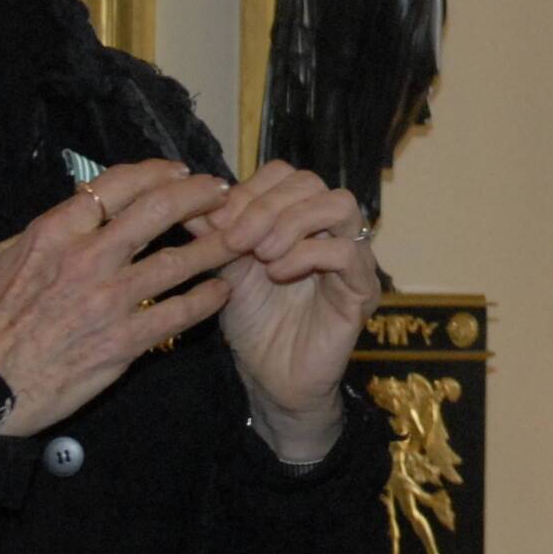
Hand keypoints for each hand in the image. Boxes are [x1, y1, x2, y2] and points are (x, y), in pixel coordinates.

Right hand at [0, 159, 235, 431]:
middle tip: (222, 192)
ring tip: (241, 237)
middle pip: (158, 210)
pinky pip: (179, 313)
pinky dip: (206, 299)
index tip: (176, 172)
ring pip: (180, 260)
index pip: (115, 185)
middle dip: (197, 195)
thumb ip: (29, 237)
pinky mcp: (125, 341)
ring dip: (216, 245)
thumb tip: (59, 218)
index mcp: (53, 233)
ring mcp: (110, 299)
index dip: (154, 173)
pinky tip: (221, 292)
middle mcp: (88, 258)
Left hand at [205, 162, 383, 457]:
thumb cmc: (255, 323)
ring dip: (291, 222)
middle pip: (311, 182)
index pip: (286, 174)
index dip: (252, 189)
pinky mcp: (363, 288)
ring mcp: (352, 256)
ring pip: (339, 204)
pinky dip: (307, 254)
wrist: (271, 378)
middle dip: (267, 205)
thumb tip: (190, 198)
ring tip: (261, 254)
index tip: (219, 221)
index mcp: (299, 219)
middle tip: (236, 238)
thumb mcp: (228, 269)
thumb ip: (216, 233)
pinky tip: (279, 273)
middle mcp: (330, 230)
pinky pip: (346, 250)